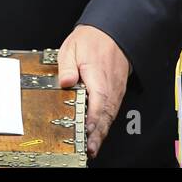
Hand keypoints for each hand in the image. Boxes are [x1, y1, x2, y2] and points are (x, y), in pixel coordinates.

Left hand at [57, 24, 130, 158]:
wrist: (112, 32)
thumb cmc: (92, 40)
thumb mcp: (72, 47)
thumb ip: (67, 66)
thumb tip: (65, 81)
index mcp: (98, 75)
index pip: (98, 100)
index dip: (93, 117)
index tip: (88, 130)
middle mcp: (110, 85)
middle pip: (105, 114)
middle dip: (98, 133)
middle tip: (89, 149)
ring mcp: (115, 90)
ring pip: (110, 115)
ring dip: (102, 132)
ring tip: (93, 147)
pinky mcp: (116, 91)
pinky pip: (112, 110)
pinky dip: (106, 123)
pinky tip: (99, 133)